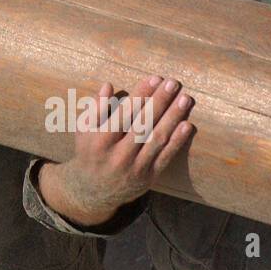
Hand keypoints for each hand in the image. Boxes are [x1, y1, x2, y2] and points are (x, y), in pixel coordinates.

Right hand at [38, 77, 193, 227]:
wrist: (94, 191)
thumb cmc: (90, 151)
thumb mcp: (83, 130)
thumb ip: (95, 108)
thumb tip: (108, 86)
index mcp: (101, 140)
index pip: (124, 112)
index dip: (141, 95)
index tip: (155, 78)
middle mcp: (119, 154)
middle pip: (144, 124)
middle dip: (160, 101)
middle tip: (173, 83)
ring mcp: (135, 167)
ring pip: (157, 139)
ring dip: (173, 118)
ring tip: (184, 99)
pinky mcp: (149, 177)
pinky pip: (165, 157)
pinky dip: (177, 141)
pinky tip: (187, 125)